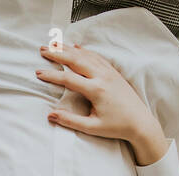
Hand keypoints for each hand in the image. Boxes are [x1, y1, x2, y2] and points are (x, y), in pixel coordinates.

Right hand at [36, 41, 169, 164]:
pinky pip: (97, 57)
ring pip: (86, 55)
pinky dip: (84, 51)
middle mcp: (102, 77)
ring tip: (55, 45)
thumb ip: (70, 121)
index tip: (38, 73)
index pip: (69, 79)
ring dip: (69, 49)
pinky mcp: (114, 73)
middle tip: (43, 50)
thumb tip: (50, 115)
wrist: (140, 123)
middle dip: (58, 54)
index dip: (52, 75)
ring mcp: (109, 73)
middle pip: (76, 60)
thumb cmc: (117, 127)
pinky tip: (76, 47)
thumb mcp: (92, 127)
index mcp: (96, 90)